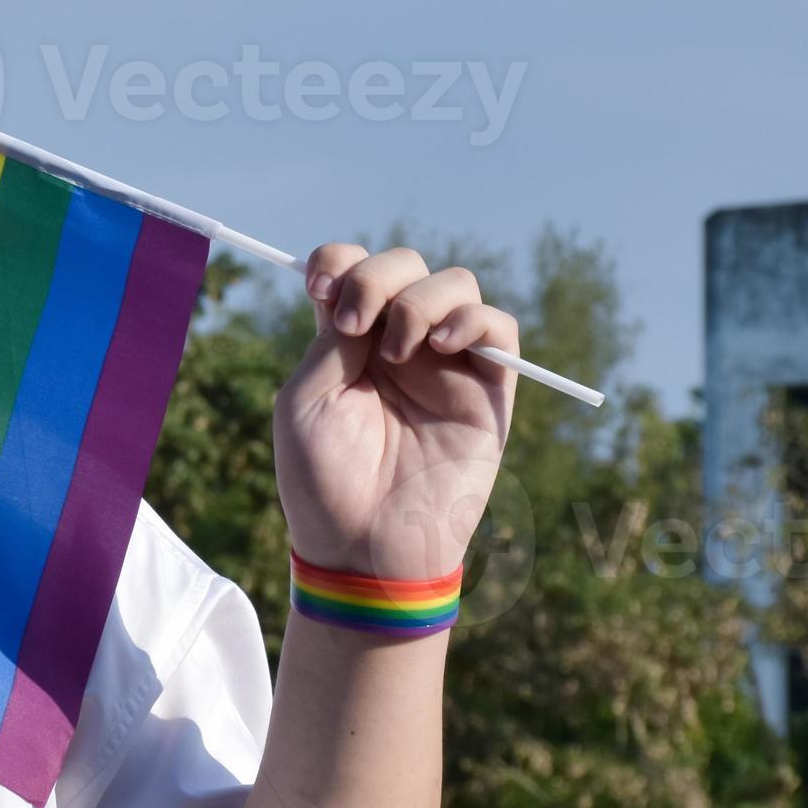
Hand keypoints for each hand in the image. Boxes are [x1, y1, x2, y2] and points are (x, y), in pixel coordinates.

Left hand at [271, 243, 516, 580]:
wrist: (363, 547)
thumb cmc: (322, 480)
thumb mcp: (307, 399)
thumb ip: (334, 339)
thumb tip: (362, 291)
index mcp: (349, 340)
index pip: (353, 267)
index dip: (339, 260)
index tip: (319, 289)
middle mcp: (399, 343)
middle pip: (406, 265)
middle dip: (376, 277)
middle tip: (353, 324)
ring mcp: (446, 366)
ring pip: (457, 285)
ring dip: (420, 300)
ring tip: (395, 351)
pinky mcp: (489, 394)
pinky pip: (500, 329)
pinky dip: (474, 320)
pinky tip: (441, 345)